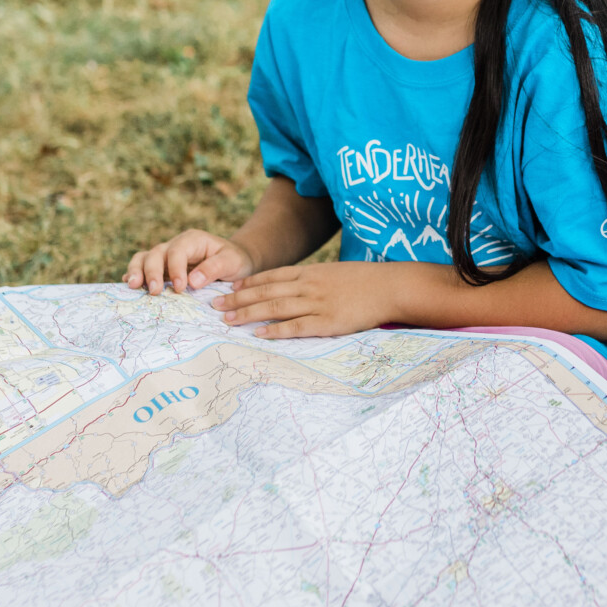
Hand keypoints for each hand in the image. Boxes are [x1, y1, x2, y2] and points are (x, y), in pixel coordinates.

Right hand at [124, 229, 257, 294]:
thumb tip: (192, 282)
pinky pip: (143, 268)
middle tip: (154, 291)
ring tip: (133, 286)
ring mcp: (166, 256)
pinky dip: (134, 275)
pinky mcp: (161, 268)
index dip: (176, 269)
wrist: (235, 261)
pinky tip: (129, 286)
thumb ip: (213, 268)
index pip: (178, 252)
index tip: (180, 288)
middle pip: (156, 253)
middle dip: (152, 272)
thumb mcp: (231, 262)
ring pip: (144, 258)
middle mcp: (176, 245)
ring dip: (137, 271)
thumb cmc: (234, 260)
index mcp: (192, 240)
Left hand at [214, 261, 405, 338]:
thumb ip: (315, 280)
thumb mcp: (336, 274)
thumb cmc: (366, 282)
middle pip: (266, 291)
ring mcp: (317, 303)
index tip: (229, 289)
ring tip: (227, 320)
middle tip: (215, 306)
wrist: (390, 286)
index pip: (271, 276)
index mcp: (311, 273)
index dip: (248, 283)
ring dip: (248, 313)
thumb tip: (297, 288)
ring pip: (275, 307)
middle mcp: (309, 285)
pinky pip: (296, 326)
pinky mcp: (327, 321)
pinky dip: (275, 330)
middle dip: (238, 299)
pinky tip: (258, 334)